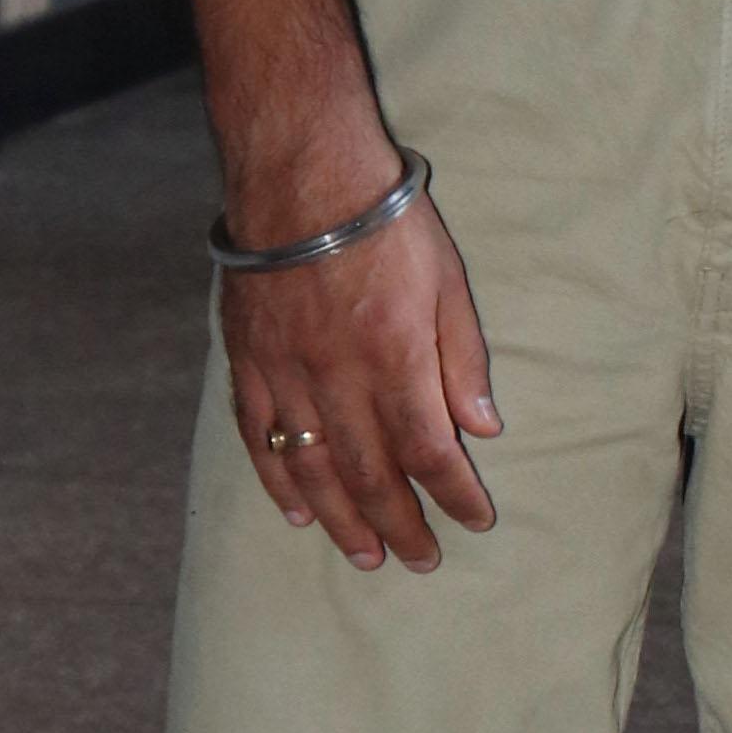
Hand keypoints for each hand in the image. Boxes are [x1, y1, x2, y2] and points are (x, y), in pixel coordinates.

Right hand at [222, 172, 499, 571]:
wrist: (302, 173)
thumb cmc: (387, 222)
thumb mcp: (448, 282)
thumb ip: (462, 360)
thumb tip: (482, 430)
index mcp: (394, 357)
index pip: (429, 450)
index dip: (454, 495)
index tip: (476, 520)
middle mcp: (337, 376)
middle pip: (370, 472)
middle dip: (399, 523)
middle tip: (419, 559)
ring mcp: (286, 371)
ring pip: (312, 467)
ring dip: (341, 519)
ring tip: (365, 555)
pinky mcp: (249, 359)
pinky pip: (260, 435)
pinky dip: (278, 480)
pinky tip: (297, 513)